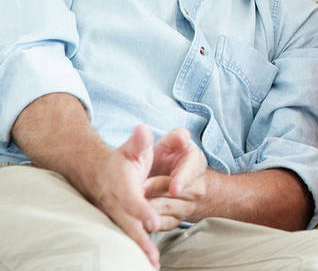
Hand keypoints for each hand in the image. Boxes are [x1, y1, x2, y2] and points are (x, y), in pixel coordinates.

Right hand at [83, 125, 163, 267]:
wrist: (95, 171)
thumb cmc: (120, 159)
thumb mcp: (131, 147)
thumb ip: (140, 141)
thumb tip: (143, 129)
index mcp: (121, 185)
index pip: (132, 200)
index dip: (142, 211)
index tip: (154, 222)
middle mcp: (115, 204)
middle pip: (127, 225)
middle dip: (140, 241)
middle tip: (153, 257)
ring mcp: (113, 215)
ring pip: (126, 234)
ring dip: (138, 250)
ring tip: (152, 265)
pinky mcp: (115, 222)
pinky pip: (126, 236)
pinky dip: (135, 249)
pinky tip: (147, 262)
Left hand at [143, 128, 208, 230]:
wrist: (164, 179)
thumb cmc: (166, 158)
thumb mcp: (170, 143)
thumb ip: (175, 138)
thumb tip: (181, 137)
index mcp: (196, 163)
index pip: (191, 171)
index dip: (183, 180)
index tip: (175, 188)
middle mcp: (197, 187)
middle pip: (175, 193)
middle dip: (156, 191)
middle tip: (139, 188)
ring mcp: (188, 206)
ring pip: (167, 209)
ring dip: (150, 205)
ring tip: (137, 198)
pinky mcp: (176, 221)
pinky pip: (163, 223)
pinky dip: (150, 220)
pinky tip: (140, 213)